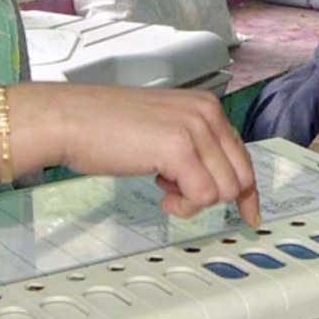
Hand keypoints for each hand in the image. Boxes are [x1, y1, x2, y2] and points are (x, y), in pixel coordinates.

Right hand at [21, 83, 260, 226]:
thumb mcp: (161, 129)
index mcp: (205, 106)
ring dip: (194, 202)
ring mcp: (194, 129)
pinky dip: (184, 206)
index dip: (247, 191)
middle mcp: (206, 113)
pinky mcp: (179, 149)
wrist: (68, 120)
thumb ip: (191, 147)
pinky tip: (161, 196)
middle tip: (178, 197)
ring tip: (164, 190)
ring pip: (225, 190)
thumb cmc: (103, 126)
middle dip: (214, 198)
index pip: (242, 154)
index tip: (249, 213)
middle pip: (240, 176)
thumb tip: (212, 180)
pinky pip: (203, 196)